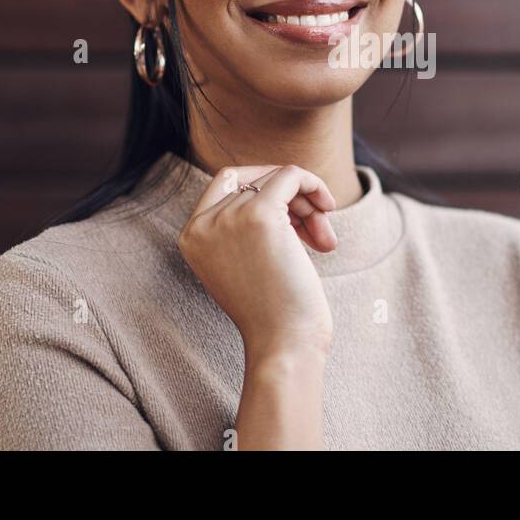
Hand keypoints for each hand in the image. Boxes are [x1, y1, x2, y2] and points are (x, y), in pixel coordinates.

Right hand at [177, 164, 337, 357]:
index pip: (226, 183)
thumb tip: (282, 181)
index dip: (263, 190)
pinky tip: (328, 208)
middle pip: (253, 180)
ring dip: (307, 203)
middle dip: (290, 199)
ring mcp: (228, 217)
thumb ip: (244, 225)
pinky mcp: (259, 214)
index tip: (293, 219)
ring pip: (274, 177)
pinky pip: (290, 175)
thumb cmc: (275, 312)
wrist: (284, 345)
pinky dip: (313, 184)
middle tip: (317, 232)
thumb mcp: (245, 263)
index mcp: (191, 236)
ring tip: (325, 239)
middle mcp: (202, 224)